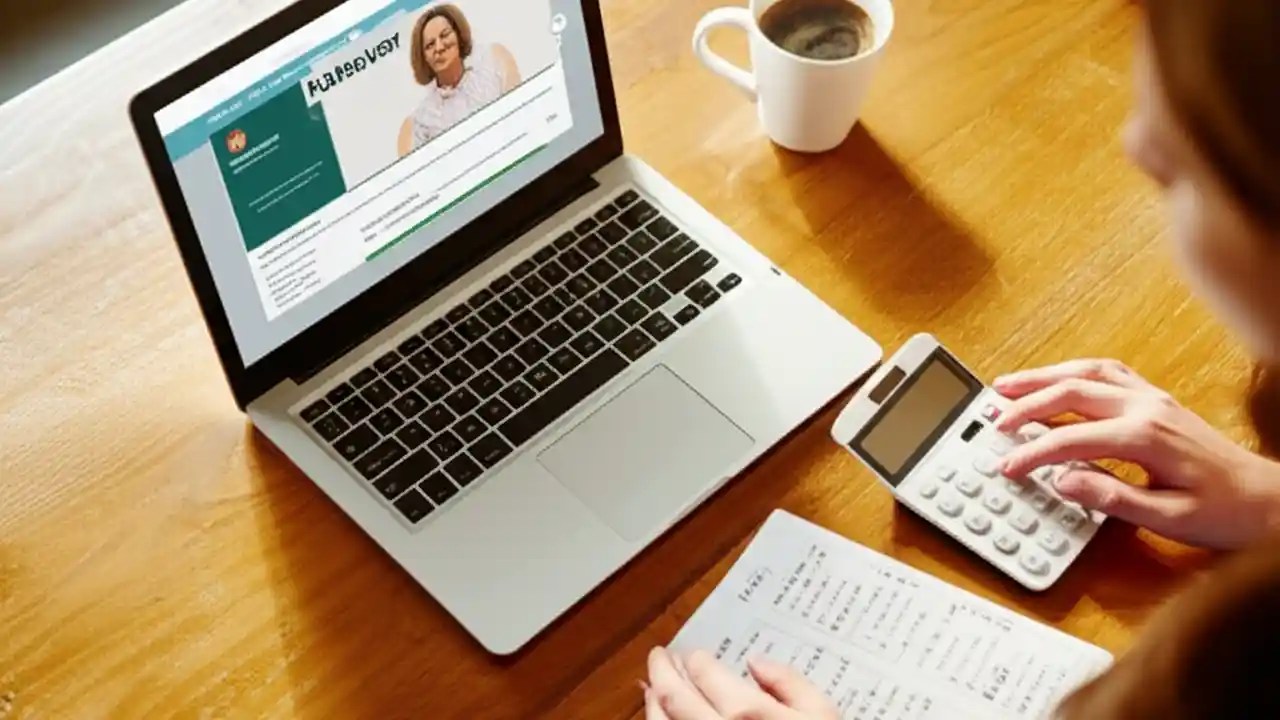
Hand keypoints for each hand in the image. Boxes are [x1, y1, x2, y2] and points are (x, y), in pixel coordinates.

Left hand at [644, 647, 838, 719]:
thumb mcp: (823, 715)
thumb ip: (789, 683)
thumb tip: (756, 663)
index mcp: (749, 714)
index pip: (706, 675)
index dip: (696, 662)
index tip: (694, 656)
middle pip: (675, 697)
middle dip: (662, 671)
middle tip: (659, 657)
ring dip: (653, 701)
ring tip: (653, 686)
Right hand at [994, 359, 1279, 548]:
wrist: (1266, 499)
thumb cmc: (1223, 512)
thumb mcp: (1168, 518)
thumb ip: (1112, 499)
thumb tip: (1064, 482)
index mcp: (1145, 436)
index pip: (1072, 438)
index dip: (1033, 452)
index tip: (1007, 466)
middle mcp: (1147, 407)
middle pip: (1072, 391)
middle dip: (1026, 402)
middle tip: (992, 417)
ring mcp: (1153, 398)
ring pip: (1088, 372)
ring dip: (1044, 376)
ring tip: (1008, 385)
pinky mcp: (1157, 400)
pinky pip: (1108, 372)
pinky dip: (1074, 371)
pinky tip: (1057, 378)